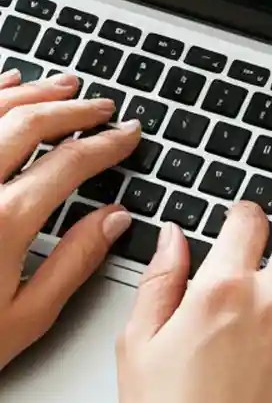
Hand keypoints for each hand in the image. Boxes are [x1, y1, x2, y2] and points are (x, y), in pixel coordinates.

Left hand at [0, 71, 137, 370]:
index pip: (68, 165)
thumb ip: (74, 262)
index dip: (106, 145)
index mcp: (2, 223)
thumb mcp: (25, 316)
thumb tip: (114, 221)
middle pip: (27, 126)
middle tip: (101, 108)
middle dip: (72, 111)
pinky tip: (3, 86)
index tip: (128, 137)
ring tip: (59, 88)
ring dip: (29, 95)